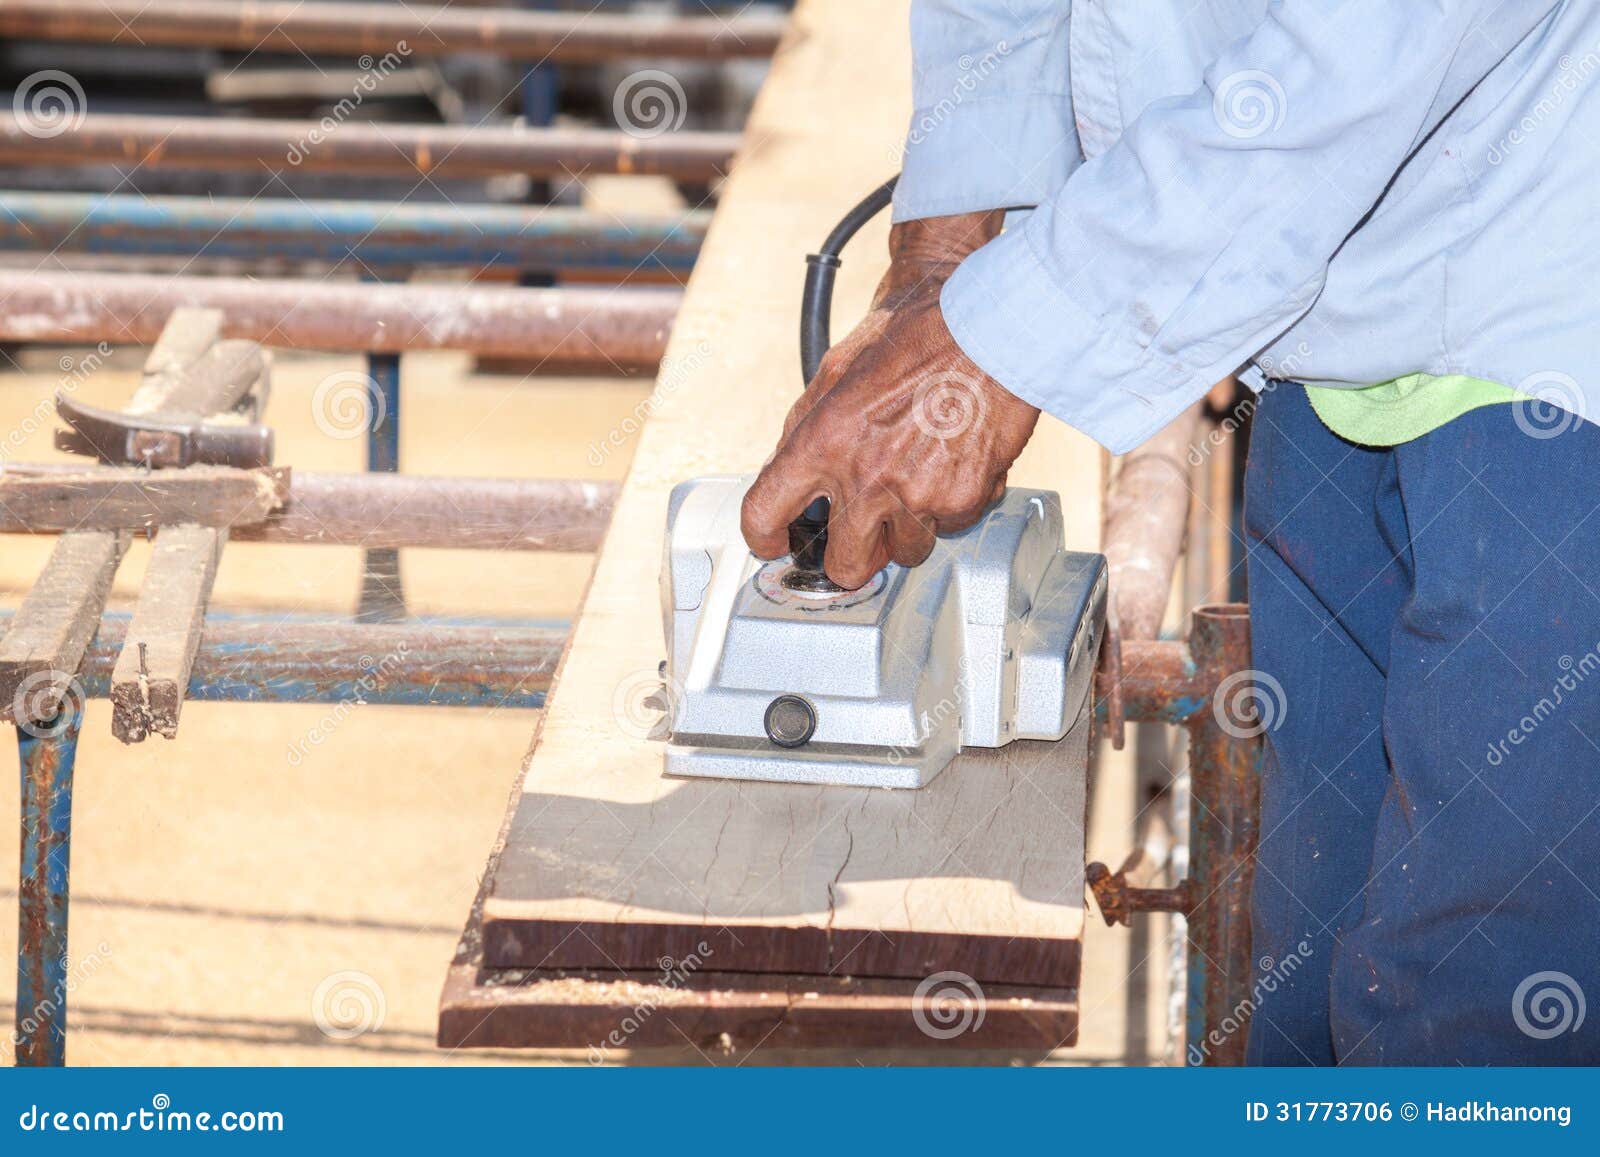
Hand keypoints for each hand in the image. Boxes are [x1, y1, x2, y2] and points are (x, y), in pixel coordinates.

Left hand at [742, 211, 1041, 589]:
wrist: (988, 323)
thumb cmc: (914, 335)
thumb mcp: (837, 370)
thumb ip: (804, 427)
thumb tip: (786, 473)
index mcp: (822, 442)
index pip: (764, 516)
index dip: (764, 538)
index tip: (775, 541)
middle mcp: (867, 477)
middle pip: (845, 568)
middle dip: (848, 555)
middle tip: (858, 534)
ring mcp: (918, 495)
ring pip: (904, 554)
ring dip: (905, 529)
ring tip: (916, 481)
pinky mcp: (964, 499)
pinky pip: (950, 528)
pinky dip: (949, 506)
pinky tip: (951, 464)